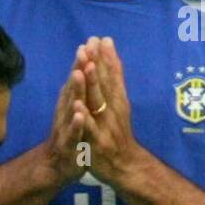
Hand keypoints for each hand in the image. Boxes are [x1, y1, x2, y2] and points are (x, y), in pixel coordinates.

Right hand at [44, 57, 88, 185]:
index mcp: (70, 103)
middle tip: (83, 49)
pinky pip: (73, 133)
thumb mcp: (75, 110)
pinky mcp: (69, 146)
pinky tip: (80, 113)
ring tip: (78, 73)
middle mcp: (66, 112)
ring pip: (71, 107)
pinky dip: (76, 123)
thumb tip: (82, 66)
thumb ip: (77, 90)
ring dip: (75, 90)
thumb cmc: (70, 136)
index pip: (77, 79)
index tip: (90, 41)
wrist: (56, 167)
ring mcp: (66, 127)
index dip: (83, 60)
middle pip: (72, 87)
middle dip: (78, 68)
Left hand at [74, 36, 144, 187]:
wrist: (125, 167)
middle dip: (98, 63)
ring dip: (93, 84)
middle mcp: (113, 111)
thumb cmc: (118, 134)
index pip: (113, 76)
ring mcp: (106, 126)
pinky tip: (78, 106)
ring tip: (87, 66)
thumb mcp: (118, 108)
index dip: (107, 57)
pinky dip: (84, 117)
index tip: (101, 38)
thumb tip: (111, 59)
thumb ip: (114, 85)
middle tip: (91, 43)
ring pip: (98, 103)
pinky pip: (90, 129)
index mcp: (117, 102)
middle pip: (105, 84)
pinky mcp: (98, 142)